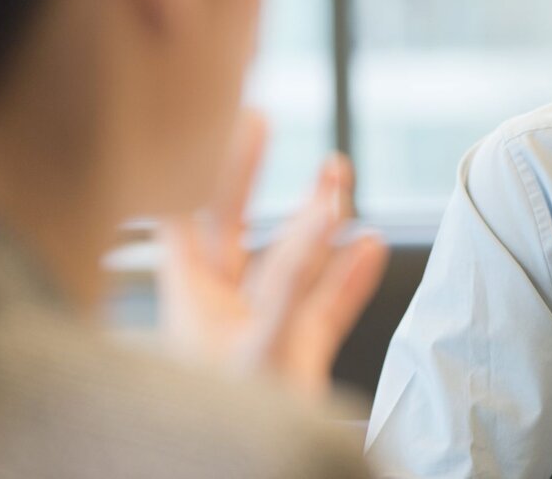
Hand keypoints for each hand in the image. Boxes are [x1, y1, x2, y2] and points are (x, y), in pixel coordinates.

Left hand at [158, 110, 388, 396]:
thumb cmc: (228, 431)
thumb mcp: (264, 345)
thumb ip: (295, 276)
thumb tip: (325, 208)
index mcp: (192, 301)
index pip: (181, 216)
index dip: (188, 166)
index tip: (204, 118)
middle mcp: (221, 309)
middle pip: (229, 223)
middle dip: (246, 173)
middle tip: (257, 121)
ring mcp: (260, 330)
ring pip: (287, 259)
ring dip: (314, 218)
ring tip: (337, 174)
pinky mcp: (296, 356)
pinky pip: (325, 304)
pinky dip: (350, 275)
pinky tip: (370, 246)